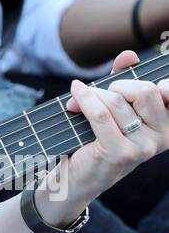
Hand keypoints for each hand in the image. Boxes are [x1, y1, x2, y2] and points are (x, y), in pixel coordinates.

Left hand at [42, 50, 168, 211]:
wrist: (78, 177)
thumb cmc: (99, 137)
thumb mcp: (116, 107)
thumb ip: (124, 79)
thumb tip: (129, 55)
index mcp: (168, 124)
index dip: (165, 86)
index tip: (156, 85)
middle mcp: (162, 137)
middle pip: (144, 90)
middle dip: (116, 86)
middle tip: (101, 95)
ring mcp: (143, 147)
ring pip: (117, 100)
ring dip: (92, 95)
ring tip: (80, 102)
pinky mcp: (120, 153)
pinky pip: (100, 114)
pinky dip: (83, 99)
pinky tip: (74, 96)